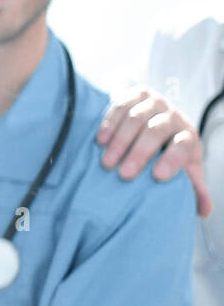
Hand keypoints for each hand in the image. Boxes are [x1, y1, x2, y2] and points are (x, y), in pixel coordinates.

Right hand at [98, 85, 210, 216]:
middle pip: (156, 130)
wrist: (156, 119)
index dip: (173, 158)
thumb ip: (192, 187)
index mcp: (187, 134)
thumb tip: (204, 211)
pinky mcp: (134, 94)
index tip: (158, 177)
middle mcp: (172, 115)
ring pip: (136, 118)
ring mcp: (153, 102)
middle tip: (124, 175)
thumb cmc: (167, 150)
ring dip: (120, 141)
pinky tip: (100, 141)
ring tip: (107, 163)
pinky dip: (109, 124)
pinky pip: (120, 106)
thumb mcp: (182, 168)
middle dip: (140, 153)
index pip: (184, 143)